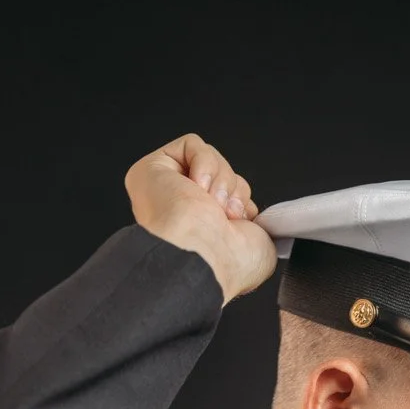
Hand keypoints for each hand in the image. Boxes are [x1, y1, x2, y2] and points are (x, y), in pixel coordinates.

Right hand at [124, 133, 275, 302]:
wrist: (204, 258)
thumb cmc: (227, 264)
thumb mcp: (257, 246)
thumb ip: (251, 225)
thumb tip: (252, 218)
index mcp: (200, 229)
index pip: (228, 197)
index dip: (240, 202)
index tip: (242, 220)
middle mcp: (179, 209)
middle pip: (220, 175)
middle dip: (232, 190)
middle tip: (226, 214)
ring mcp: (163, 189)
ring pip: (209, 159)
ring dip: (222, 180)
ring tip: (212, 205)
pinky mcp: (152, 169)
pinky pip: (192, 145)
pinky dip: (206, 164)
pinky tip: (198, 189)